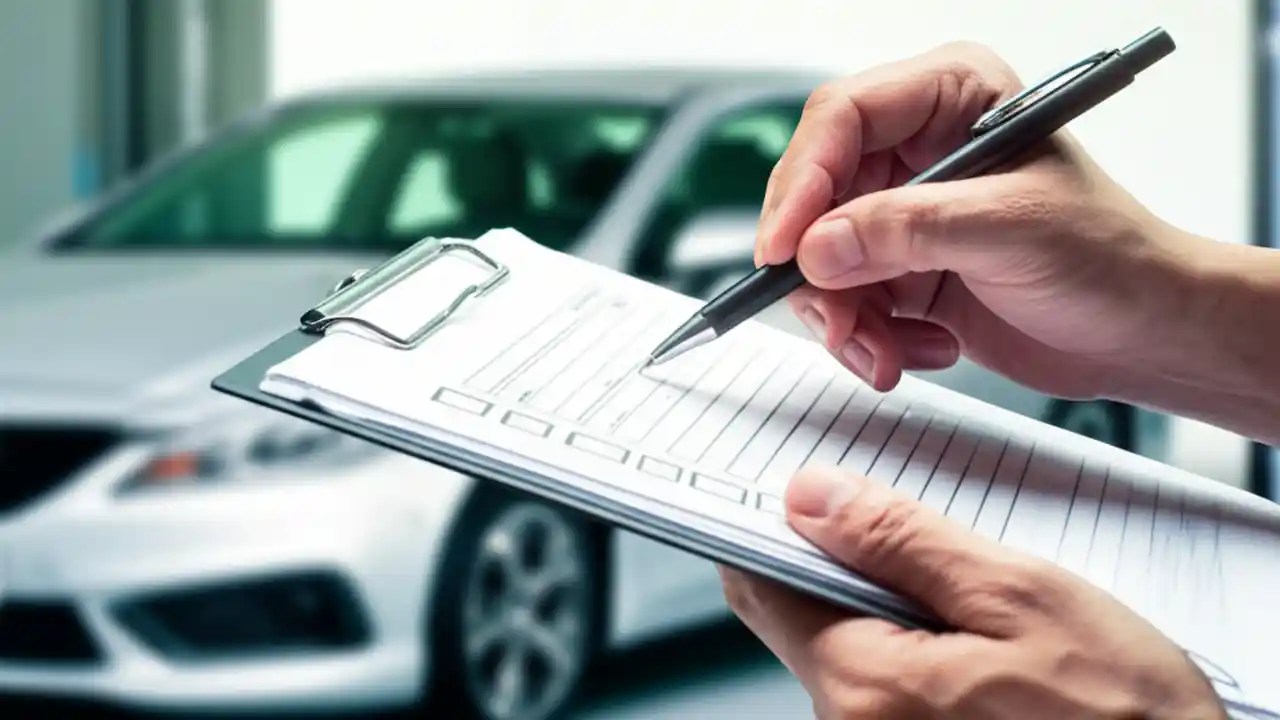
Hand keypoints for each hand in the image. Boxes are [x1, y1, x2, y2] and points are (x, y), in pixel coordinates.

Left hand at [720, 467, 1225, 718]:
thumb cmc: (1125, 717)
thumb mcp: (1016, 597)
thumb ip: (900, 542)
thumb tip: (811, 497)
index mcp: (864, 686)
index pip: (761, 585)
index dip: (770, 522)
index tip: (789, 478)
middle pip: (800, 611)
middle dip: (832, 549)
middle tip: (886, 502)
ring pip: (843, 637)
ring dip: (879, 587)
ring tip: (948, 557)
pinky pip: (881, 671)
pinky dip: (906, 627)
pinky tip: (961, 609)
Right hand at [756, 42, 1226, 406]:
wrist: (1145, 334)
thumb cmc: (1110, 258)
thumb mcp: (1009, 230)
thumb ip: (906, 232)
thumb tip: (816, 248)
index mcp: (951, 97)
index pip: (841, 120)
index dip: (801, 182)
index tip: (783, 250)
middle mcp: (918, 149)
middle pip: (817, 197)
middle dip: (821, 273)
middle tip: (839, 324)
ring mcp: (905, 214)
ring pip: (821, 260)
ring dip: (847, 319)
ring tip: (891, 354)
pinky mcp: (901, 271)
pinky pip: (845, 303)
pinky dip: (870, 339)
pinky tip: (923, 350)